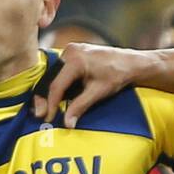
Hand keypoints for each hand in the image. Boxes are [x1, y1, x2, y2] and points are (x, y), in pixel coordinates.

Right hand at [33, 43, 150, 127]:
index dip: (51, 104)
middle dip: (46, 98)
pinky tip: (59, 97)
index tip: (49, 118)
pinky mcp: (75, 52)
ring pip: (55, 75)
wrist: (131, 63)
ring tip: (48, 109)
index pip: (57, 86)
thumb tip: (67, 123)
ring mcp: (71, 50)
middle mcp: (70, 51)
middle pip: (52, 79)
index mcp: (74, 59)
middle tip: (42, 115)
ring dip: (52, 91)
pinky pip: (62, 70)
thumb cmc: (118, 75)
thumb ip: (79, 107)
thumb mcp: (97, 92)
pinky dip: (60, 83)